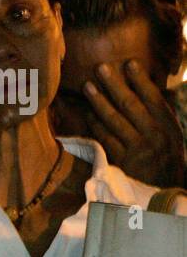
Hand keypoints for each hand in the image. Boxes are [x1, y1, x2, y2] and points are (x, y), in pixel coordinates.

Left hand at [84, 60, 185, 186]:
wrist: (164, 194)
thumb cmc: (165, 160)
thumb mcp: (170, 137)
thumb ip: (158, 116)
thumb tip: (144, 89)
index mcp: (168, 127)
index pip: (154, 98)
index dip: (141, 80)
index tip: (129, 63)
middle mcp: (155, 136)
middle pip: (131, 105)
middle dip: (115, 85)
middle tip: (101, 68)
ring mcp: (138, 149)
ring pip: (115, 120)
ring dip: (99, 101)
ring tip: (88, 86)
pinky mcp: (122, 162)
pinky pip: (105, 138)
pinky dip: (95, 124)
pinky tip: (86, 113)